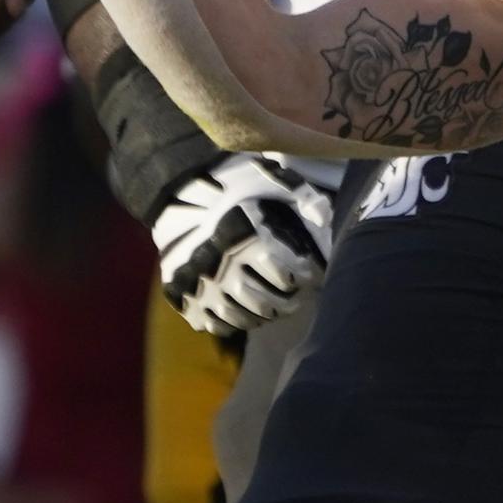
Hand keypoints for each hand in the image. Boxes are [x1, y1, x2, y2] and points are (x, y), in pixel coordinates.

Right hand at [152, 154, 333, 338]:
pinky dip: (233, 322)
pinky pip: (213, 322)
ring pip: (240, 316)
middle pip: (264, 301)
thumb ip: (300, 195)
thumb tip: (325, 216)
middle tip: (297, 298)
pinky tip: (246, 314)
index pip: (285, 274)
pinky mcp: (184, 297)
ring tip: (275, 308)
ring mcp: (200, 286)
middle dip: (287, 302)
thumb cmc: (231, 185)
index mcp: (245, 241)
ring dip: (263, 315)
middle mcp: (221, 268)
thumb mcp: (269, 180)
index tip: (312, 274)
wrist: (177, 193)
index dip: (304, 276)